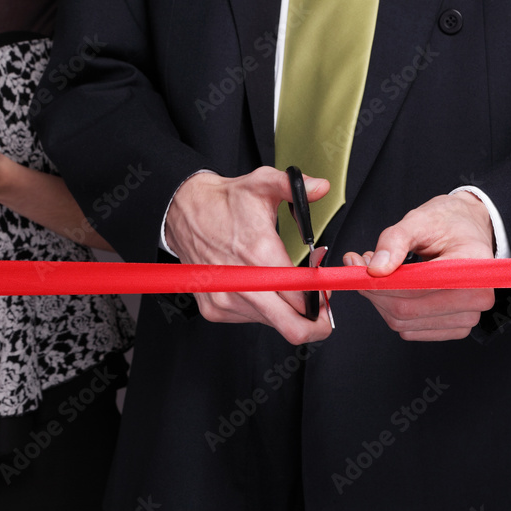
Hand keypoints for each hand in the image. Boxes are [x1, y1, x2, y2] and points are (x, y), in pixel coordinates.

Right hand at [164, 166, 333, 344]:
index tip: (326, 292)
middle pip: (292, 327)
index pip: (302, 297)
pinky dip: (262, 308)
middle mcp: (242, 283)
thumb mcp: (262, 183)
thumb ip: (295, 186)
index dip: (322, 299)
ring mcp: (226, 299)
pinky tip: (257, 285)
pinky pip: (251, 319)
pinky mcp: (215, 309)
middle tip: (321, 311)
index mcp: (260, 254)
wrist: (184, 212)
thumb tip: (322, 186)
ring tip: (280, 284)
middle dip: (314, 323)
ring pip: (273, 323)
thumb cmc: (224, 202)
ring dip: (284, 309)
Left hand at [342, 191, 495, 340]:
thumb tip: (376, 270)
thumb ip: (395, 241)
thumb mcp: (420, 220)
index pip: (418, 288)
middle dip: (375, 291)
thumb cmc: (448, 224)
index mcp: (474, 269)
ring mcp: (466, 318)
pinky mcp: (453, 329)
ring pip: (403, 322)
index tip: (360, 269)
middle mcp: (477, 298)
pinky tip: (391, 289)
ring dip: (380, 300)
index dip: (382, 282)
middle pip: (407, 310)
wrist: (467, 230)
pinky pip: (409, 329)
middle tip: (360, 267)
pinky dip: (391, 310)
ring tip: (378, 272)